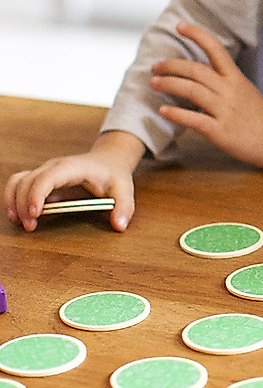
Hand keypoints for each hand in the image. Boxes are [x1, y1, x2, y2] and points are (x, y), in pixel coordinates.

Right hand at [5, 130, 143, 231]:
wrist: (108, 160)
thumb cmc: (114, 175)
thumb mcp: (125, 189)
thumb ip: (124, 207)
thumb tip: (119, 225)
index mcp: (73, 167)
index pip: (48, 177)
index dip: (37, 194)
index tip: (35, 214)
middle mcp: (54, 167)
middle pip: (28, 181)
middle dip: (23, 204)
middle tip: (30, 227)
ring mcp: (45, 172)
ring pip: (18, 181)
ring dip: (13, 201)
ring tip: (20, 222)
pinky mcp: (41, 179)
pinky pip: (18, 184)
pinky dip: (13, 199)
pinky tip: (18, 216)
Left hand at [150, 22, 262, 168]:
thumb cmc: (257, 115)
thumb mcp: (244, 89)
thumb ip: (222, 80)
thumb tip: (196, 73)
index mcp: (235, 78)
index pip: (216, 49)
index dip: (197, 35)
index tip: (180, 26)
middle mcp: (229, 90)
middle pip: (195, 70)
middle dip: (170, 66)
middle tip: (155, 67)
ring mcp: (225, 111)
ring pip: (191, 90)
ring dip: (168, 84)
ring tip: (153, 84)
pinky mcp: (220, 131)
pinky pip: (194, 119)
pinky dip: (176, 114)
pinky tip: (163, 111)